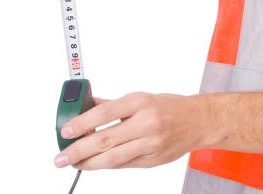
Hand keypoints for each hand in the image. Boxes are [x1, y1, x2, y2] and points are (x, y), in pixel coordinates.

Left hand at [54, 92, 213, 169]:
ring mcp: (150, 144)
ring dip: (89, 163)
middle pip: (104, 140)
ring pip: (112, 158)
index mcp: (140, 102)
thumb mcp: (141, 98)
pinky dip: (107, 165)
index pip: (104, 114)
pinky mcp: (152, 160)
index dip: (82, 123)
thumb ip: (113, 105)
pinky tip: (95, 163)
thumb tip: (87, 107)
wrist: (199, 121)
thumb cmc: (170, 107)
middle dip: (78, 150)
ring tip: (74, 163)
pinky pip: (124, 165)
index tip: (66, 131)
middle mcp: (146, 123)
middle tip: (62, 156)